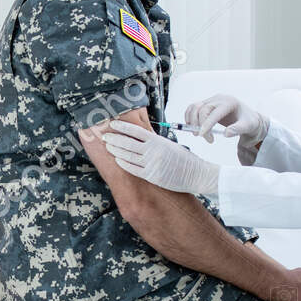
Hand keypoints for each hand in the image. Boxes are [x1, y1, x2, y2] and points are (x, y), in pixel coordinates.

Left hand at [103, 120, 220, 194]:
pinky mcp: (151, 176)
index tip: (112, 124)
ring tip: (108, 147)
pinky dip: (123, 164)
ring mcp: (151, 164)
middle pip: (127, 143)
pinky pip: (133, 169)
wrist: (196, 174)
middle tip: (104, 137)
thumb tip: (140, 139)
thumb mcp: (170, 145)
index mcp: (157, 140)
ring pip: (127, 156)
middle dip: (114, 139)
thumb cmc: (184, 159)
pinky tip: (117, 160)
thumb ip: (155, 142)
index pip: (135, 131)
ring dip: (116, 151)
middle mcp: (153, 151)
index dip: (122, 127)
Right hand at [185, 93, 267, 147]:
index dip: (206, 124)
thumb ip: (238, 129)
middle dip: (199, 125)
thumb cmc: (248, 121)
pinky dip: (189, 117)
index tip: (202, 135)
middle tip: (205, 138)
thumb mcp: (248, 126)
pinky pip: (193, 108)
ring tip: (196, 133)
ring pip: (194, 107)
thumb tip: (226, 134)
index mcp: (229, 102)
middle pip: (202, 109)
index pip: (213, 112)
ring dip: (191, 120)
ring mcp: (211, 100)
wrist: (248, 118)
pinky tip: (192, 127)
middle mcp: (219, 99)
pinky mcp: (207, 104)